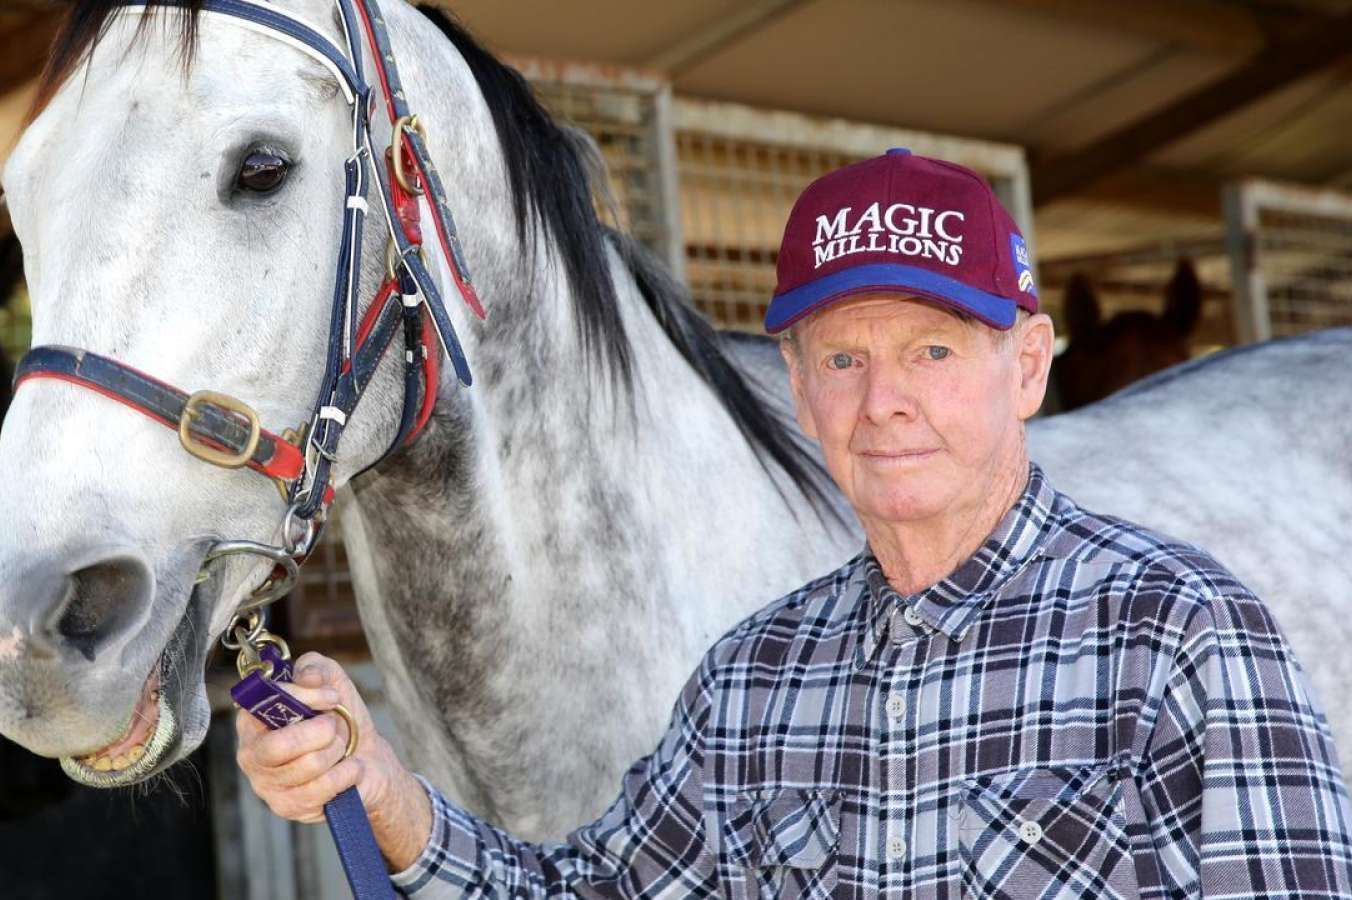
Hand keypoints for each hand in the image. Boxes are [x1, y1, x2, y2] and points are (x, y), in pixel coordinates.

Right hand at [234, 652, 432, 870]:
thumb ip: (315, 668)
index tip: (332, 698)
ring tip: (340, 748)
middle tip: (335, 727)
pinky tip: (349, 769)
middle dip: (320, 733)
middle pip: (279, 746)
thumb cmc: (339, 720)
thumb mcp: (332, 682)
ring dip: (336, 752)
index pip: (264, 705)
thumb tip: (306, 676)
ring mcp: (265, 783)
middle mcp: (251, 752)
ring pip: (306, 766)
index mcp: (253, 718)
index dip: (302, 698)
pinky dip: (344, 774)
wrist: (366, 759)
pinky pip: (318, 791)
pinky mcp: (286, 806)